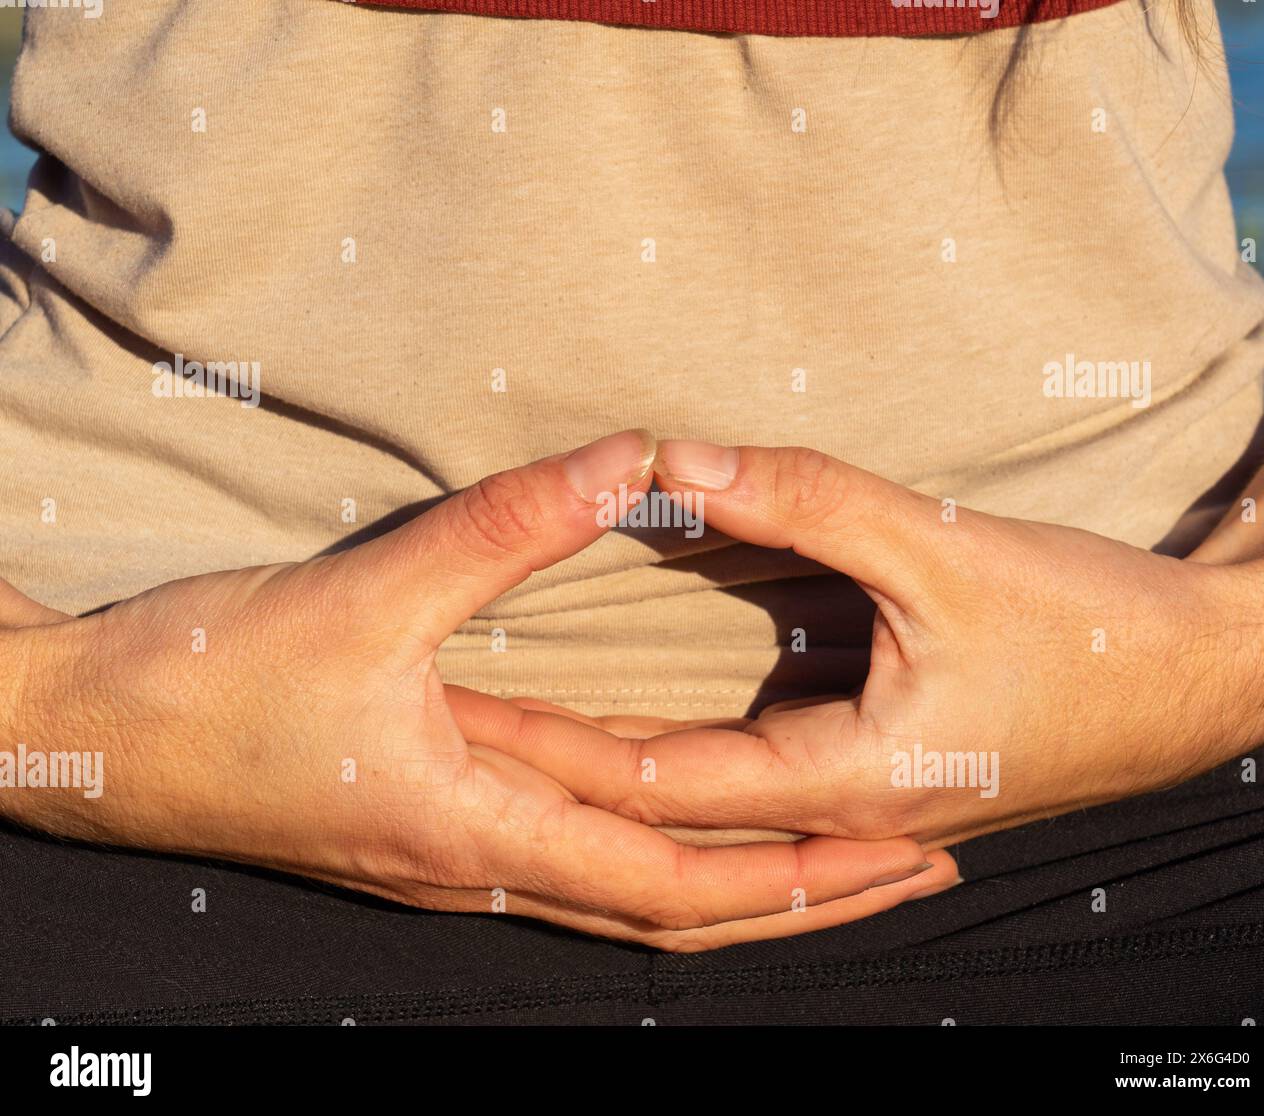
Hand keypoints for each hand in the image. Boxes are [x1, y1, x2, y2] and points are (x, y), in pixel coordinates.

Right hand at [0, 432, 954, 949]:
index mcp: (482, 834)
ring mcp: (457, 857)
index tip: (897, 854)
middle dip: (798, 899)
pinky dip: (655, 852)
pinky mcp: (431, 826)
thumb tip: (635, 457)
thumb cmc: (211, 687)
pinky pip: (572, 861)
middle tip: (907, 868)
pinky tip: (681, 816)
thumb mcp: (369, 597)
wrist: (90, 738)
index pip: (678, 885)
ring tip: (832, 860)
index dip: (798, 876)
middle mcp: (482, 869)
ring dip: (736, 882)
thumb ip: (508, 527)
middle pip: (676, 912)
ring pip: (628, 897)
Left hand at [474, 442, 1263, 848]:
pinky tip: (656, 734)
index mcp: (845, 781)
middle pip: (663, 818)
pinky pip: (758, 791)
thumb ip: (807, 499)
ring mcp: (864, 810)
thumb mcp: (946, 549)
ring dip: (618, 781)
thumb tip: (676, 459)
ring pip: (709, 819)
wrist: (1202, 676)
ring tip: (530, 742)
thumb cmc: (1092, 628)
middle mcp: (840, 815)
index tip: (461, 714)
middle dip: (558, 777)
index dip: (550, 748)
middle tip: (460, 733)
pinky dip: (689, 767)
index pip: (653, 785)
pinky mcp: (886, 779)